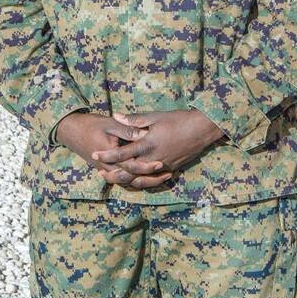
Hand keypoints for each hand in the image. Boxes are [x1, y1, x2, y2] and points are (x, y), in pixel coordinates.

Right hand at [54, 112, 162, 186]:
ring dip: (146, 182)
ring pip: (128, 182)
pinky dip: (136, 180)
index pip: (132, 166)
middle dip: (151, 178)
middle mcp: (109, 168)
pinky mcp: (106, 170)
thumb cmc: (91, 125)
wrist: (71, 131)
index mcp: (111, 156)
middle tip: (168, 174)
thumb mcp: (110, 124)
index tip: (162, 163)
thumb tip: (145, 133)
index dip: (147, 166)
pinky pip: (123, 180)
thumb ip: (128, 130)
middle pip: (132, 179)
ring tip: (164, 178)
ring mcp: (107, 171)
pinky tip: (149, 177)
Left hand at [90, 109, 224, 189]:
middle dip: (113, 174)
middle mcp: (153, 158)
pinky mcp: (170, 169)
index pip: (122, 153)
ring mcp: (162, 166)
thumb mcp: (155, 117)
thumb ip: (135, 120)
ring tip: (114, 178)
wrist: (202, 129)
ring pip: (140, 179)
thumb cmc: (178, 120)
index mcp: (147, 144)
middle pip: (128, 172)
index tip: (94, 153)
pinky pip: (153, 179)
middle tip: (100, 172)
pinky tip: (135, 180)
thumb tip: (117, 116)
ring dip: (126, 180)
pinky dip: (142, 181)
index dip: (107, 154)